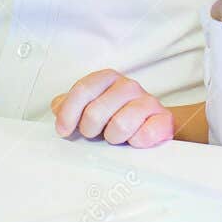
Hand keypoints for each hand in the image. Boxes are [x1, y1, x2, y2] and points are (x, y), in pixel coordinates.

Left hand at [51, 70, 174, 146]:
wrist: (152, 123)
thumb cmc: (117, 114)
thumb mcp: (91, 106)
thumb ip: (70, 104)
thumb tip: (57, 106)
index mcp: (108, 78)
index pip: (83, 90)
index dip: (69, 113)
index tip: (63, 130)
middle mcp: (128, 86)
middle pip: (95, 112)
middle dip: (90, 130)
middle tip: (95, 134)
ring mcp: (148, 101)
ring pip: (119, 125)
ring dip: (113, 138)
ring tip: (116, 137)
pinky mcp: (164, 119)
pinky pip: (144, 135)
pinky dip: (135, 143)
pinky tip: (135, 140)